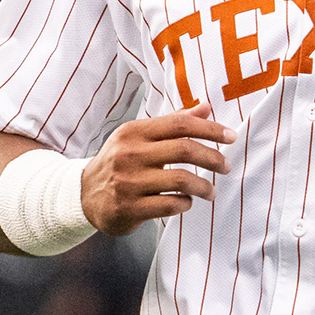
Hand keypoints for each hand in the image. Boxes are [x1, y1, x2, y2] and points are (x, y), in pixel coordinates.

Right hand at [80, 102, 233, 235]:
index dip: (210, 129)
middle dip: (213, 158)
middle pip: (184, 149)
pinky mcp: (128, 208)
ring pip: (180, 180)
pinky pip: (169, 205)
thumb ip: (173, 123)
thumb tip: (206, 106)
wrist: (84, 194)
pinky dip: (185, 203)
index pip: (180, 124)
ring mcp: (128, 182)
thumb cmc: (120, 162)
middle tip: (226, 167)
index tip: (230, 136)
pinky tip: (187, 202)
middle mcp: (129, 154)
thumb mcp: (140, 137)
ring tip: (211, 192)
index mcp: (134, 132)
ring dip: (204, 186)